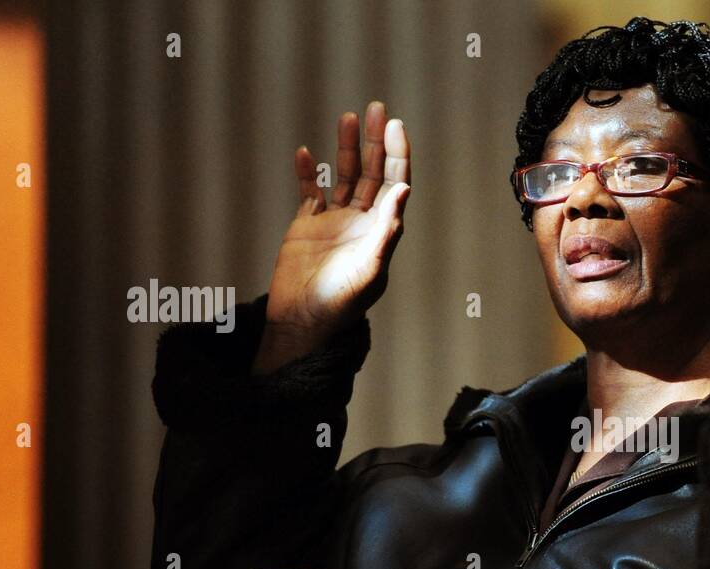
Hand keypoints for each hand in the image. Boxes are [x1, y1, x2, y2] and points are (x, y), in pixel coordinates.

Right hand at [254, 101, 411, 372]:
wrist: (304, 320)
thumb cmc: (342, 302)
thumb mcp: (371, 268)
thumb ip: (388, 230)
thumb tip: (405, 190)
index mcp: (381, 230)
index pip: (394, 183)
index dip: (397, 154)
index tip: (395, 126)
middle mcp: (361, 221)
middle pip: (372, 172)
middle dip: (375, 142)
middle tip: (377, 108)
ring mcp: (334, 221)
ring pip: (344, 176)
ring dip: (346, 148)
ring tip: (349, 117)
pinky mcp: (307, 226)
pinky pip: (310, 192)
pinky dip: (307, 173)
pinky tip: (306, 153)